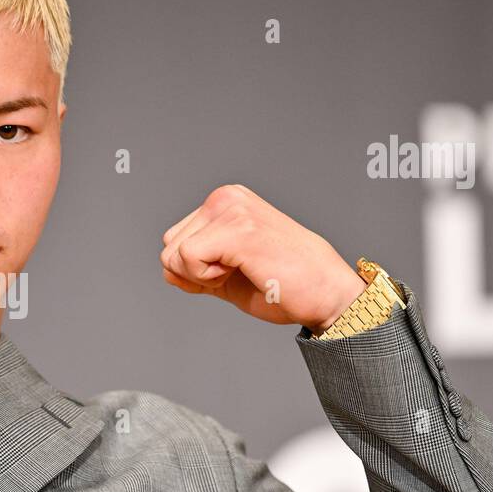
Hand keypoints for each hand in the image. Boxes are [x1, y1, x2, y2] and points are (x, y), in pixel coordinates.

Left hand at [159, 184, 365, 331]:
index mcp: (225, 201)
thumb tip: (166, 270)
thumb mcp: (227, 275)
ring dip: (202, 276)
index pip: (173, 240)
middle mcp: (225, 197)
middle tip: (239, 273)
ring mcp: (231, 209)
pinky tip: (241, 272)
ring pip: (173, 254)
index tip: (233, 271)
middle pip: (168, 246)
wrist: (326, 294)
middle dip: (194, 273)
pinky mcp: (236, 229)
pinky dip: (206, 279)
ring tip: (244, 270)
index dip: (193, 270)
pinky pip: (186, 259)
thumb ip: (195, 267)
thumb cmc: (284, 286)